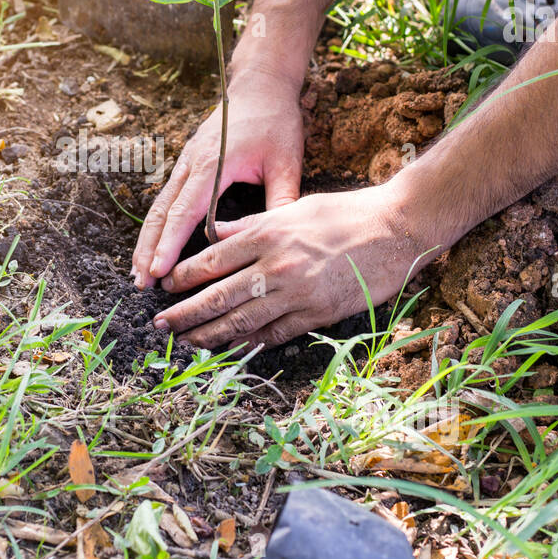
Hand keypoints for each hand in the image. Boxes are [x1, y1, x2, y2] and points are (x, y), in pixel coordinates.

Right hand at [132, 65, 304, 286]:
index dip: (170, 244)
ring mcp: (185, 163)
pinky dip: (157, 225)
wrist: (260, 85)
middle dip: (148, 249)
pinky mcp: (188, 164)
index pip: (186, 212)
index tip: (159, 270)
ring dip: (146, 240)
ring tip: (138, 272)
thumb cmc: (274, 120)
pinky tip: (153, 246)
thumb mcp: (286, 160)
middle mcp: (191, 164)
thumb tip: (281, 240)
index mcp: (213, 164)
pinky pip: (167, 199)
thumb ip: (282, 200)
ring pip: (159, 207)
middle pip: (162, 213)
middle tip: (140, 282)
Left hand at [151, 182, 434, 348]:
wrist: (397, 229)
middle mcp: (277, 264)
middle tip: (161, 325)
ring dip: (211, 334)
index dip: (183, 277)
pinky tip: (232, 350)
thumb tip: (213, 232)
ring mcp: (297, 292)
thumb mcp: (293, 207)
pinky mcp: (317, 314)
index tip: (164, 287)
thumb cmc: (345, 212)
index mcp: (267, 234)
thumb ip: (250, 224)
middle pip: (219, 295)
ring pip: (242, 320)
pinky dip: (250, 344)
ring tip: (188, 343)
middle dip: (185, 313)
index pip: (212, 260)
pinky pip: (275, 333)